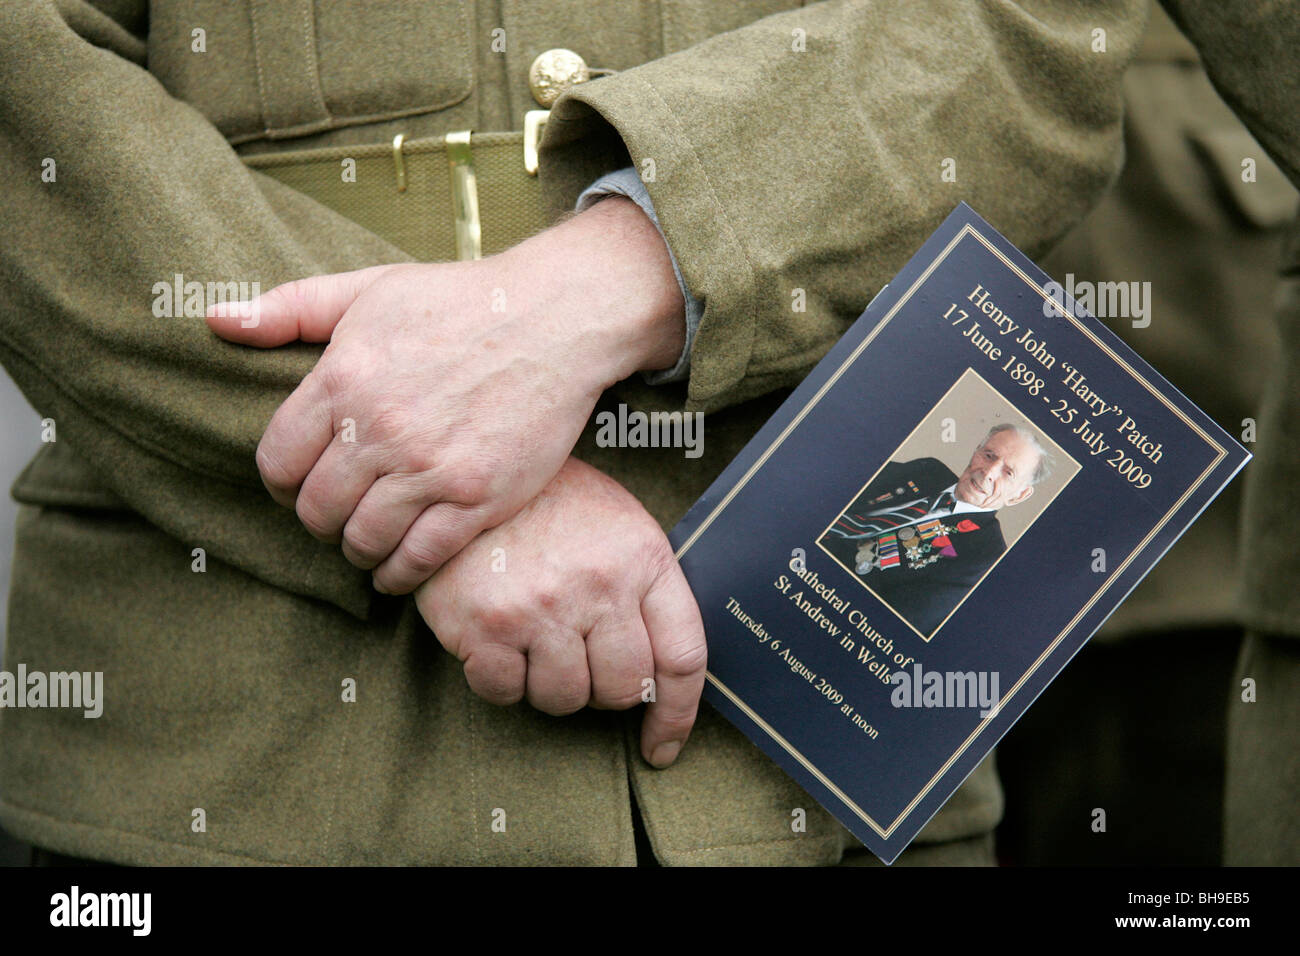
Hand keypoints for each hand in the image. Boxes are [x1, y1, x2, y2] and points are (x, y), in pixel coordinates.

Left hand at [206, 196, 684, 593]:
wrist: (554, 318)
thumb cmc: (459, 301)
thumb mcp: (368, 289)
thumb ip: (290, 308)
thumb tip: (215, 320)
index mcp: (343, 380)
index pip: (277, 461)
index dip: (280, 482)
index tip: (297, 486)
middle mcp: (380, 430)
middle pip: (316, 508)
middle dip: (317, 519)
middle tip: (334, 517)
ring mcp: (431, 469)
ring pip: (363, 540)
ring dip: (356, 549)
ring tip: (365, 542)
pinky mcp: (478, 498)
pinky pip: (419, 558)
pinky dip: (399, 573)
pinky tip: (397, 568)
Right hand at [414, 457, 706, 767]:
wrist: (467, 475)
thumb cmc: (549, 504)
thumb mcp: (618, 524)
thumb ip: (646, 588)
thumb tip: (662, 674)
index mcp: (643, 558)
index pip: (683, 657)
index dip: (677, 713)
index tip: (662, 745)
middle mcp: (598, 586)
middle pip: (623, 689)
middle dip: (604, 691)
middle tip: (579, 662)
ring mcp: (541, 609)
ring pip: (564, 699)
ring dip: (551, 685)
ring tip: (535, 642)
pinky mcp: (485, 627)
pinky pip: (505, 692)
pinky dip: (502, 680)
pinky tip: (497, 642)